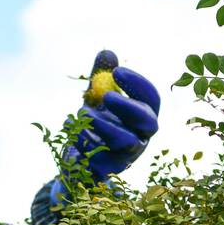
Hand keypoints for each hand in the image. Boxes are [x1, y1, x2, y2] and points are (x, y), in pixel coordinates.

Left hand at [50, 50, 159, 206]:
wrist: (75, 158)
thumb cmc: (92, 123)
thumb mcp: (95, 97)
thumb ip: (101, 76)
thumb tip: (107, 53)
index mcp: (142, 116)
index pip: (151, 98)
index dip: (138, 84)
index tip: (117, 72)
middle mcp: (141, 137)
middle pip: (148, 122)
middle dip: (128, 106)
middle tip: (106, 96)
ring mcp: (127, 157)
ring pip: (125, 140)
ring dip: (102, 123)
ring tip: (81, 111)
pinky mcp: (108, 171)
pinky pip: (100, 156)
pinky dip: (83, 139)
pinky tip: (72, 129)